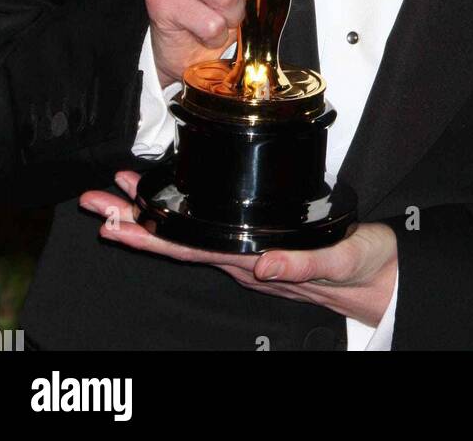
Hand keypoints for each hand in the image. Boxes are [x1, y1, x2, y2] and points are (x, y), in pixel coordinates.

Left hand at [80, 170, 397, 328]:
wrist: (375, 277)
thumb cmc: (357, 265)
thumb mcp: (336, 257)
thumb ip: (301, 261)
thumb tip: (263, 264)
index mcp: (254, 260)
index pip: (190, 248)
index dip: (150, 236)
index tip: (118, 221)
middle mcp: (241, 259)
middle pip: (174, 242)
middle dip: (131, 223)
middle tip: (96, 202)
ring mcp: (244, 252)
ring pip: (184, 236)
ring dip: (147, 217)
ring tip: (117, 195)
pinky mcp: (254, 241)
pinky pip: (204, 229)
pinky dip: (178, 213)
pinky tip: (165, 200)